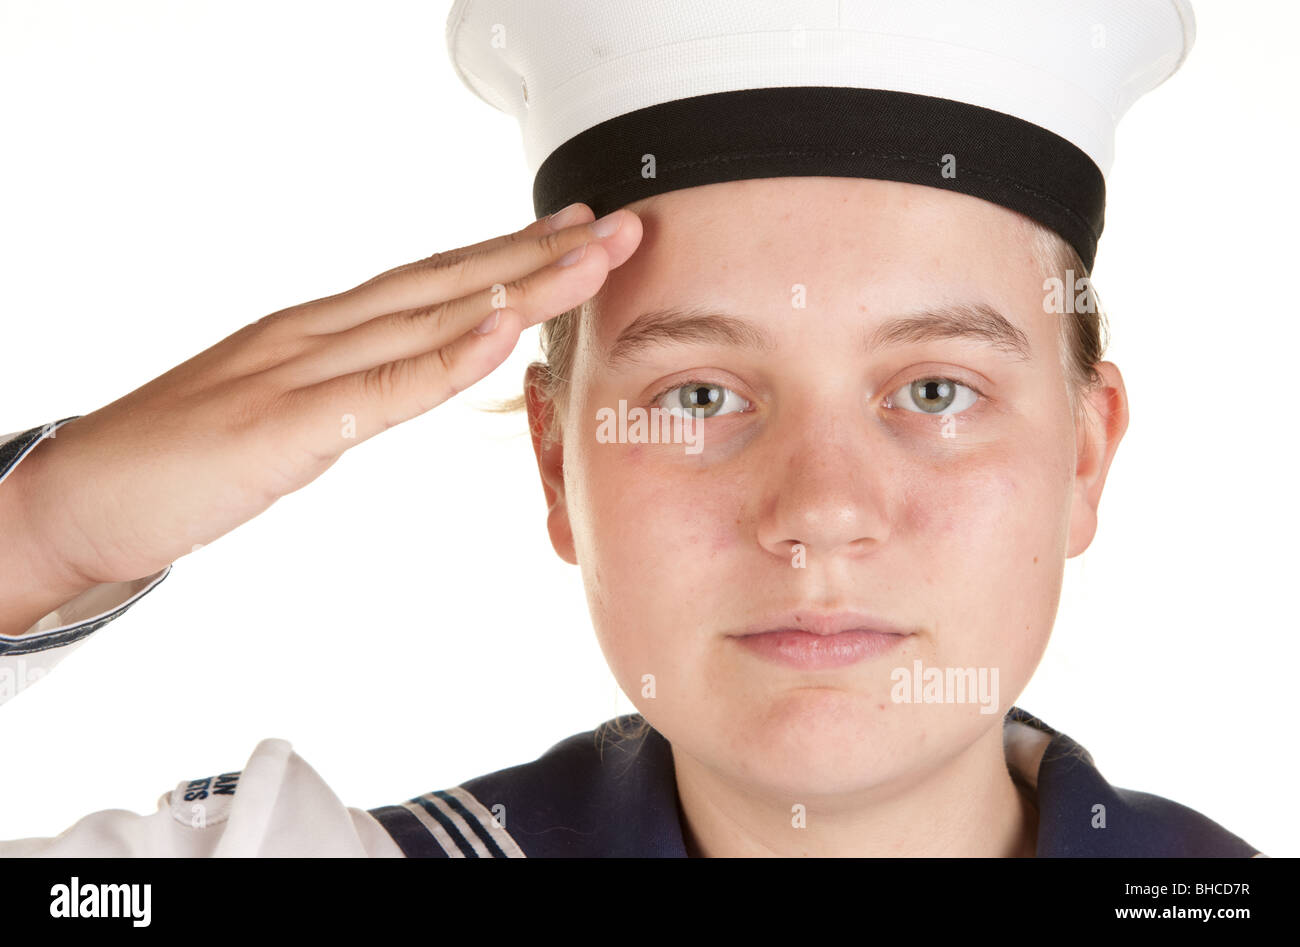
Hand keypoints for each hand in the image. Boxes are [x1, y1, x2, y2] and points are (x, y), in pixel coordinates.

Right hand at [5, 204, 640, 601]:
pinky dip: (446, 356)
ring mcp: (300, 369)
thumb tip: (405, 383)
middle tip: (614, 225)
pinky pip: (381, 387)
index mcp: (318, 330)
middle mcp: (317, 331)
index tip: (571, 237)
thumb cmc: (178, 461)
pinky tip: (499, 326)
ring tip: (588, 256)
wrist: (79, 497)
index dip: (506, 255)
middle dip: (537, 253)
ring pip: (429, 316)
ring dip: (517, 283)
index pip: (430, 281)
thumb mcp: (286, 417)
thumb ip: (348, 395)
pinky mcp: (285, 424)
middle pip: (445, 281)